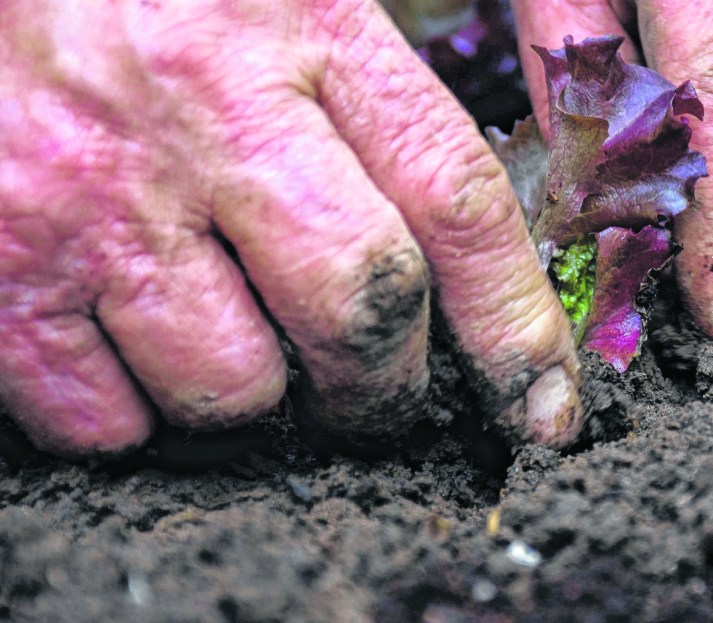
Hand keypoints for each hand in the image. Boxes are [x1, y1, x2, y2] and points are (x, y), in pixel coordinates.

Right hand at [0, 0, 580, 457]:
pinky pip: (104, 419)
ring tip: (231, 333)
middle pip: (360, 313)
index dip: (517, 325)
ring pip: (234, 390)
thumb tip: (476, 215)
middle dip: (387, 388)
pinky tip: (135, 341)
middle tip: (378, 390)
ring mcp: (92, 198)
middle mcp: (201, 116)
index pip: (455, 200)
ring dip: (256, 400)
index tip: (545, 404)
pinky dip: (137, 414)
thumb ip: (381, 90)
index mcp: (302, 29)